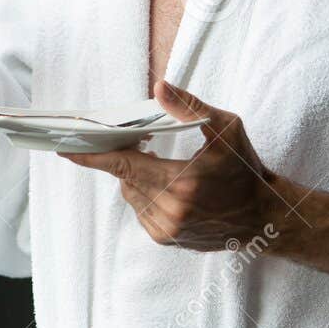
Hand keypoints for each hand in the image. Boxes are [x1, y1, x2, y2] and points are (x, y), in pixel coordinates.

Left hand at [60, 80, 328, 285]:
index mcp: (181, 183)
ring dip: (138, 178)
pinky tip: (171, 187)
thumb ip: (190, 107)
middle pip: (126, 179)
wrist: (264, 217)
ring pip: (131, 196)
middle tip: (144, 143)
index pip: (123, 166)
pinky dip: (147, 195)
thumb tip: (158, 88)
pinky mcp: (167, 240)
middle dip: (128, 160)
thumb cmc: (246, 168)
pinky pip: (141, 211)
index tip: (64, 148)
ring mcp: (167, 230)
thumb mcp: (227, 128)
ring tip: (165, 166)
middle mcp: (170, 211)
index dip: (92, 156)